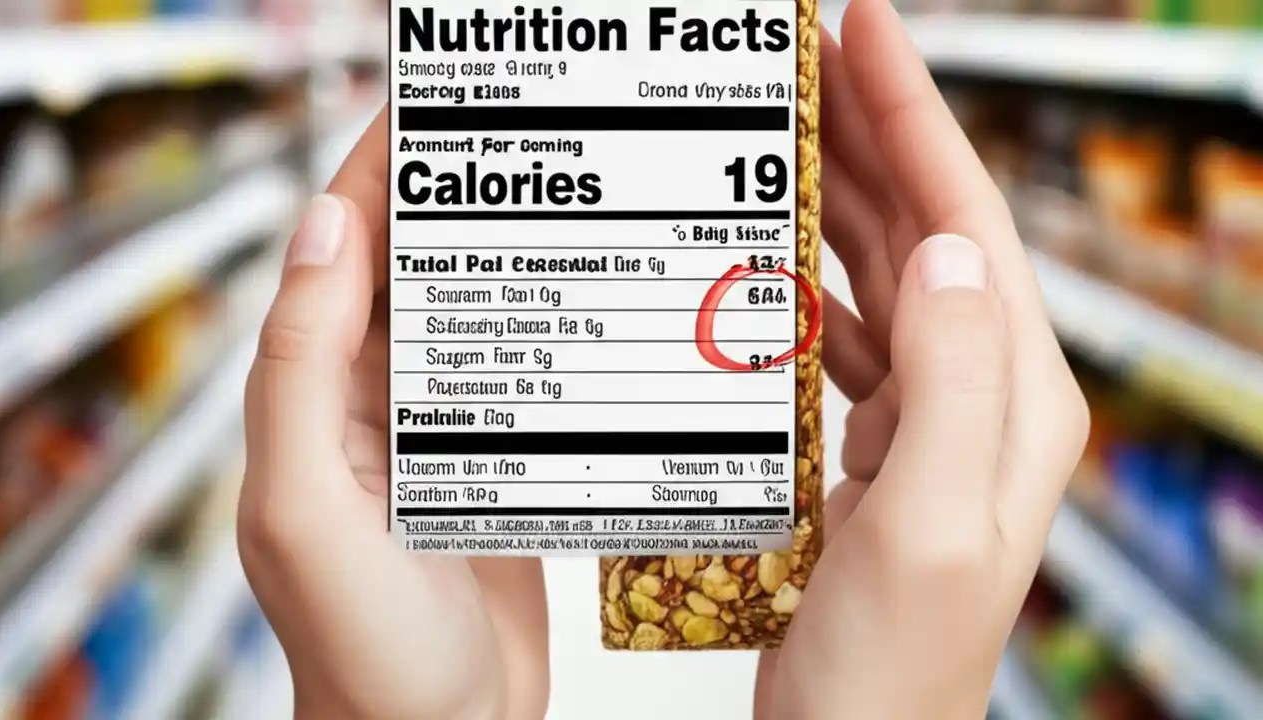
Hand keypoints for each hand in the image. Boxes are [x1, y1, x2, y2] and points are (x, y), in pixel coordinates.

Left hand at [239, 110, 548, 718]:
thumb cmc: (360, 648)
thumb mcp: (304, 505)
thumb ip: (300, 365)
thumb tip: (329, 226)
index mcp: (310, 397)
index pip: (337, 253)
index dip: (374, 171)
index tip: (429, 110)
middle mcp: (369, 403)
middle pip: (409, 268)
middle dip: (453, 198)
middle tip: (519, 141)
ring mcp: (438, 431)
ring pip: (470, 313)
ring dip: (506, 254)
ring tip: (563, 198)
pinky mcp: (496, 462)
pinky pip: (519, 372)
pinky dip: (546, 326)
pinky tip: (586, 298)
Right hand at [755, 2, 1088, 717]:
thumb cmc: (895, 664)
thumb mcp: (935, 521)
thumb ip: (950, 380)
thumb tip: (939, 252)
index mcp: (1011, 398)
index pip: (964, 222)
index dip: (915, 117)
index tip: (869, 32)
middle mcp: (980, 394)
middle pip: (927, 226)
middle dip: (875, 129)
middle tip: (819, 48)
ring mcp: (929, 415)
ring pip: (884, 270)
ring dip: (841, 190)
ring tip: (793, 122)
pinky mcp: (878, 441)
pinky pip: (847, 331)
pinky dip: (811, 275)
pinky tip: (779, 251)